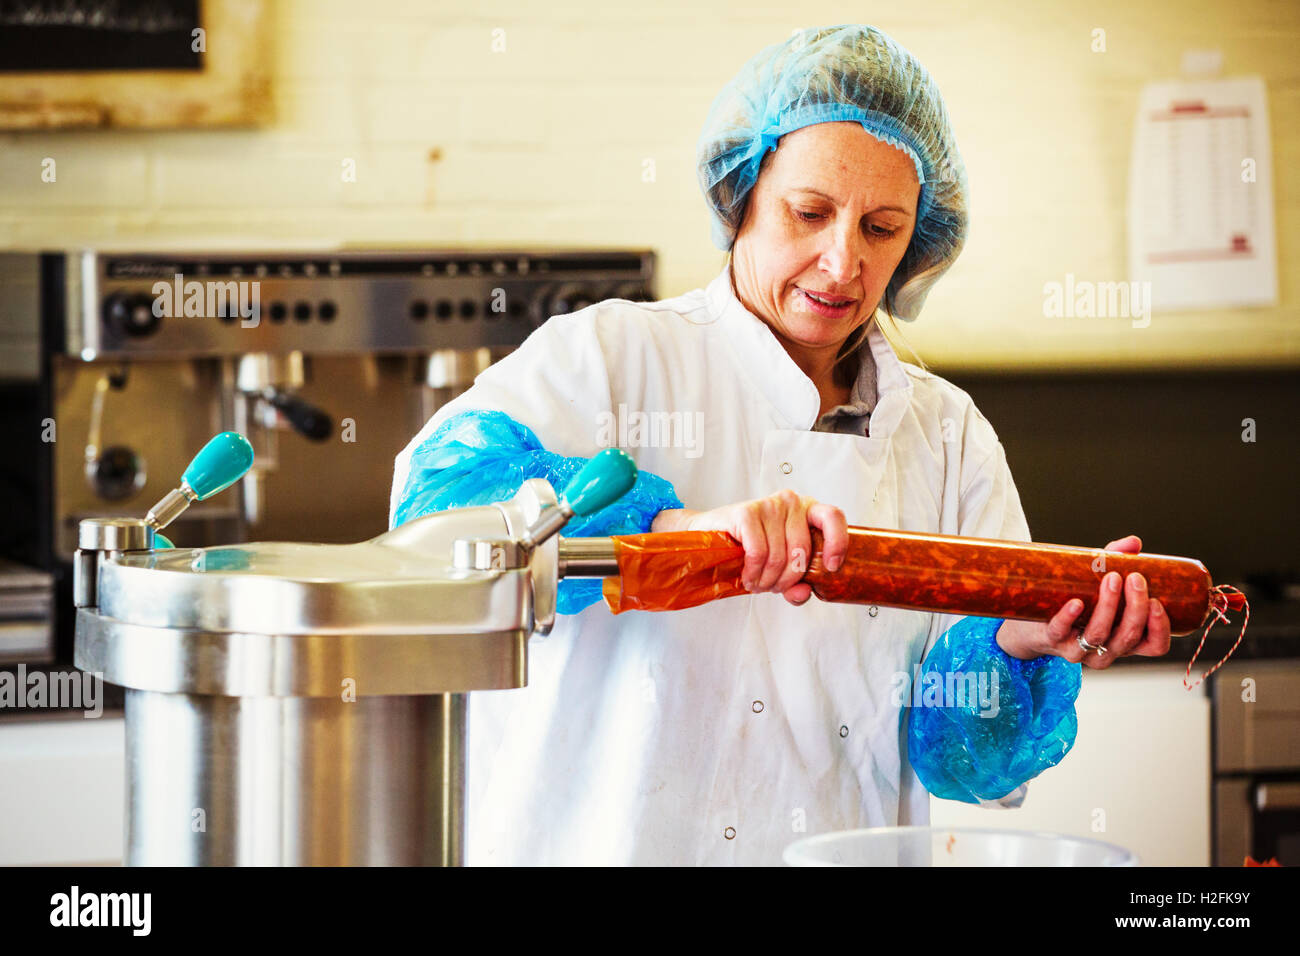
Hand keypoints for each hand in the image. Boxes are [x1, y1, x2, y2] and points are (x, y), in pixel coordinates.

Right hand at [650, 491, 847, 605]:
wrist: (709, 536)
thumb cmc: (748, 550)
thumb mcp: (779, 570)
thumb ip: (796, 584)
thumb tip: (804, 593)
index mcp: (806, 511)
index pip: (833, 518)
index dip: (837, 543)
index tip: (829, 567)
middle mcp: (791, 502)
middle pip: (802, 550)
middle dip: (786, 579)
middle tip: (771, 587)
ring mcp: (768, 505)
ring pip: (778, 556)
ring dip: (766, 580)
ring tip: (756, 583)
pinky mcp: (746, 512)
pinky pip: (758, 552)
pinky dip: (753, 571)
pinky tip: (746, 575)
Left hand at [996, 534, 1172, 668]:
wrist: (1031, 623)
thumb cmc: (1075, 601)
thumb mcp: (1099, 582)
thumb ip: (1117, 561)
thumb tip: (1133, 542)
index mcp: (1124, 640)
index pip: (1154, 646)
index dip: (1160, 628)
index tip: (1156, 601)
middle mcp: (1106, 650)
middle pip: (1128, 637)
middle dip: (1135, 607)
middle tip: (1135, 578)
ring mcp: (1079, 650)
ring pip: (1099, 635)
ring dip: (1109, 606)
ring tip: (1111, 578)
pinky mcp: (1052, 640)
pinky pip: (1061, 631)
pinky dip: (1069, 617)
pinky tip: (1076, 603)